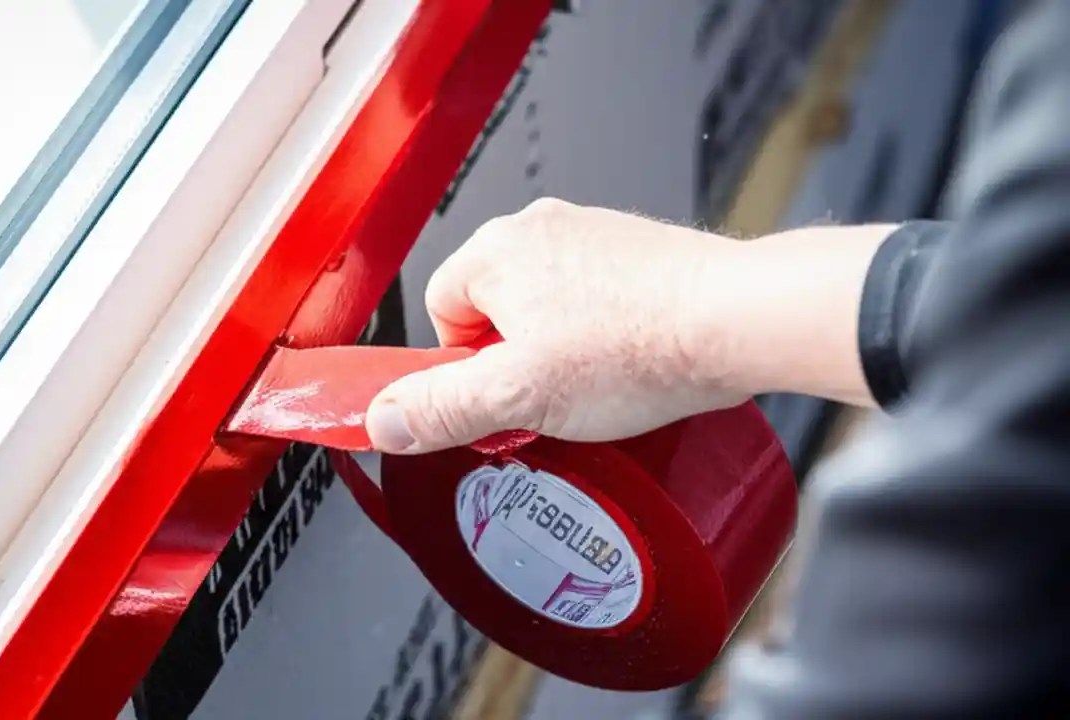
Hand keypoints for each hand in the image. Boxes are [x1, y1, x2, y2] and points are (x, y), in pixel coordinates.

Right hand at [364, 198, 749, 453]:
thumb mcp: (520, 396)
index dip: (462, 369)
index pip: (439, 312)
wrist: (739, 318)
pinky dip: (604, 335)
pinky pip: (594, 301)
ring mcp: (593, 235)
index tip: (494, 398)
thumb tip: (386, 420)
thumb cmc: (642, 345)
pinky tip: (629, 364)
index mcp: (496, 251)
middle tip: (548, 398)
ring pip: (545, 308)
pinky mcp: (636, 252)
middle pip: (492, 311)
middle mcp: (541, 228)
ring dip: (560, 350)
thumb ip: (441, 408)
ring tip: (599, 383)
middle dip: (512, 362)